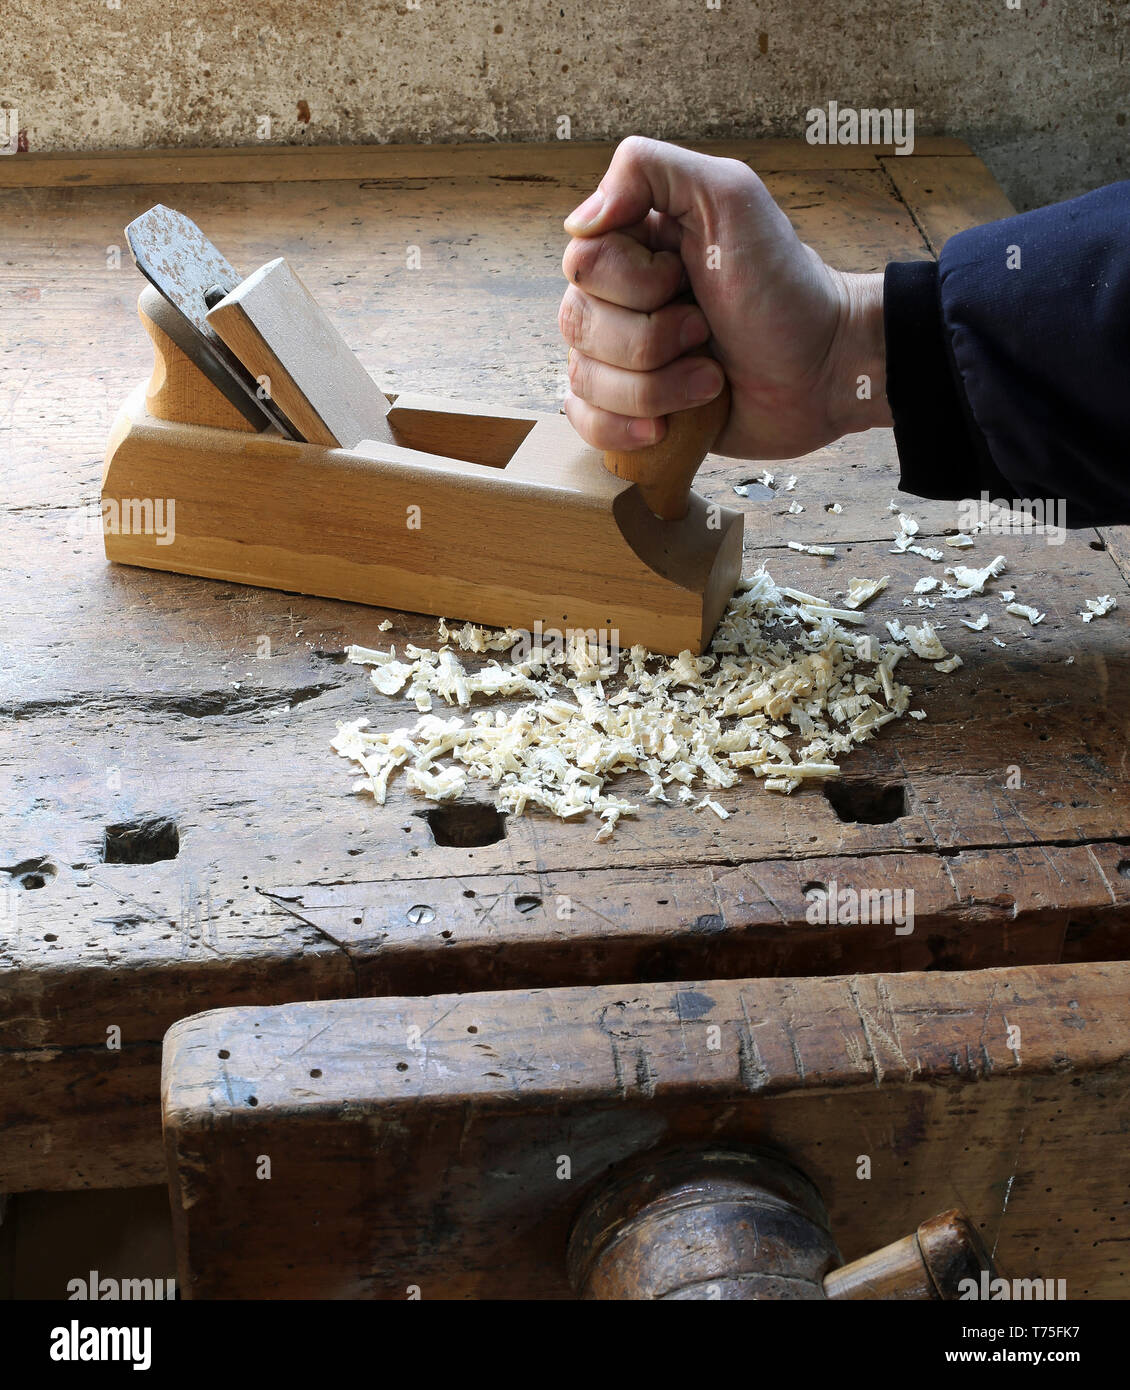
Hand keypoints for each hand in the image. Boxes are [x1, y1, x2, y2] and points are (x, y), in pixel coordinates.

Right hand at [559, 136, 891, 460]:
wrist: (825, 370)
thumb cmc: (786, 286)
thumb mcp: (731, 196)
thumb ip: (649, 170)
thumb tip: (577, 222)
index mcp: (633, 244)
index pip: (581, 263)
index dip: (633, 283)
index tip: (686, 278)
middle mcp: (617, 299)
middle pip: (576, 324)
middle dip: (651, 340)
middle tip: (707, 331)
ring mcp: (622, 359)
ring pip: (583, 380)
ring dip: (655, 389)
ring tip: (708, 380)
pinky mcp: (633, 412)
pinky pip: (585, 424)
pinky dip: (623, 429)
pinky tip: (666, 426)